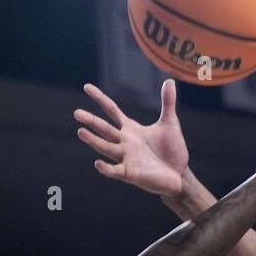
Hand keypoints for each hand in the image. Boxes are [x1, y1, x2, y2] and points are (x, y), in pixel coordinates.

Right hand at [75, 79, 187, 196]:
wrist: (179, 174)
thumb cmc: (172, 150)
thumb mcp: (170, 123)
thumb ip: (167, 102)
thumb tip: (169, 80)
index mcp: (131, 129)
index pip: (111, 110)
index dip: (99, 98)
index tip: (86, 87)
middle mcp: (125, 142)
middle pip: (104, 129)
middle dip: (91, 121)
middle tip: (76, 113)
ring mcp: (126, 158)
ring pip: (106, 147)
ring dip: (93, 141)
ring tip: (81, 132)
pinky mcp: (130, 173)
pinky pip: (115, 171)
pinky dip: (106, 168)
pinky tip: (98, 163)